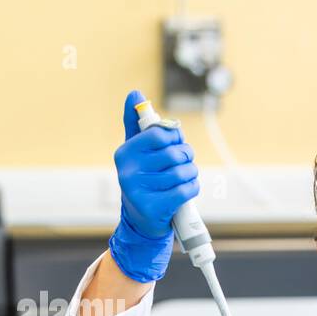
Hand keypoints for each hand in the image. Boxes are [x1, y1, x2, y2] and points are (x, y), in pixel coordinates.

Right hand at [107, 89, 199, 282]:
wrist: (142, 221)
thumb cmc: (144, 179)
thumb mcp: (137, 152)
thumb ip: (138, 124)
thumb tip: (134, 93)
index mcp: (124, 153)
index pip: (160, 134)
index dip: (175, 137)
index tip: (176, 144)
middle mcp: (127, 172)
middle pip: (174, 153)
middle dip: (186, 157)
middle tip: (184, 164)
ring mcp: (138, 192)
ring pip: (183, 172)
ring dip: (190, 175)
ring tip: (184, 179)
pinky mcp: (153, 208)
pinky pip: (186, 190)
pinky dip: (192, 189)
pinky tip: (186, 191)